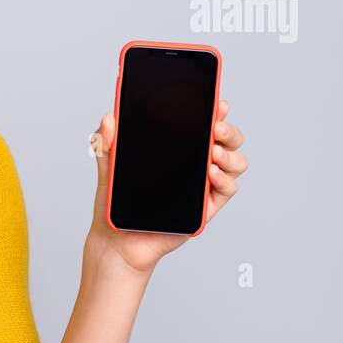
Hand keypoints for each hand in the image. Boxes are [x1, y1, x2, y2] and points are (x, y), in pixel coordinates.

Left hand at [88, 98, 246, 273]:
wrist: (115, 239)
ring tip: (212, 151)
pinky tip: (211, 173)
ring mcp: (203, 185)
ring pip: (235, 163)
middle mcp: (194, 164)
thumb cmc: (114, 202)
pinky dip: (225, 179)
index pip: (203, 124)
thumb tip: (109, 118)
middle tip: (216, 126)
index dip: (215, 112)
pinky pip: (227, 190)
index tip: (217, 103)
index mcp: (177, 150)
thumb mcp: (107, 167)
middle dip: (229, 129)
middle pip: (228, 140)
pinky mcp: (206, 208)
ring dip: (230, 153)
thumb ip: (106, 142)